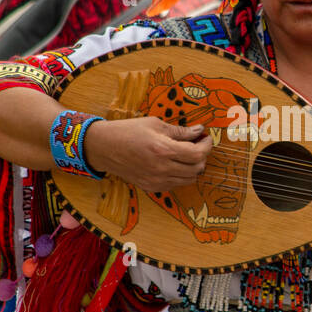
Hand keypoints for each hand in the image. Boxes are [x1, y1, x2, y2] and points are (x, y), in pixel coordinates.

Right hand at [84, 116, 212, 191]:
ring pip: (189, 180)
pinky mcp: (151, 187)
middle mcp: (162, 169)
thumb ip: (180, 131)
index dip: (207, 146)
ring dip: (193, 167)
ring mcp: (156, 181)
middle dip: (202, 156)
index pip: (198, 154)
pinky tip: (174, 163)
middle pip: (197, 169)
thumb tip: (199, 131)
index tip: (205, 138)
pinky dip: (181, 175)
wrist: (104, 148)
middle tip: (197, 145)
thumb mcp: (155, 124)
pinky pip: (175, 184)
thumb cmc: (128, 131)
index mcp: (163, 150)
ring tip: (186, 154)